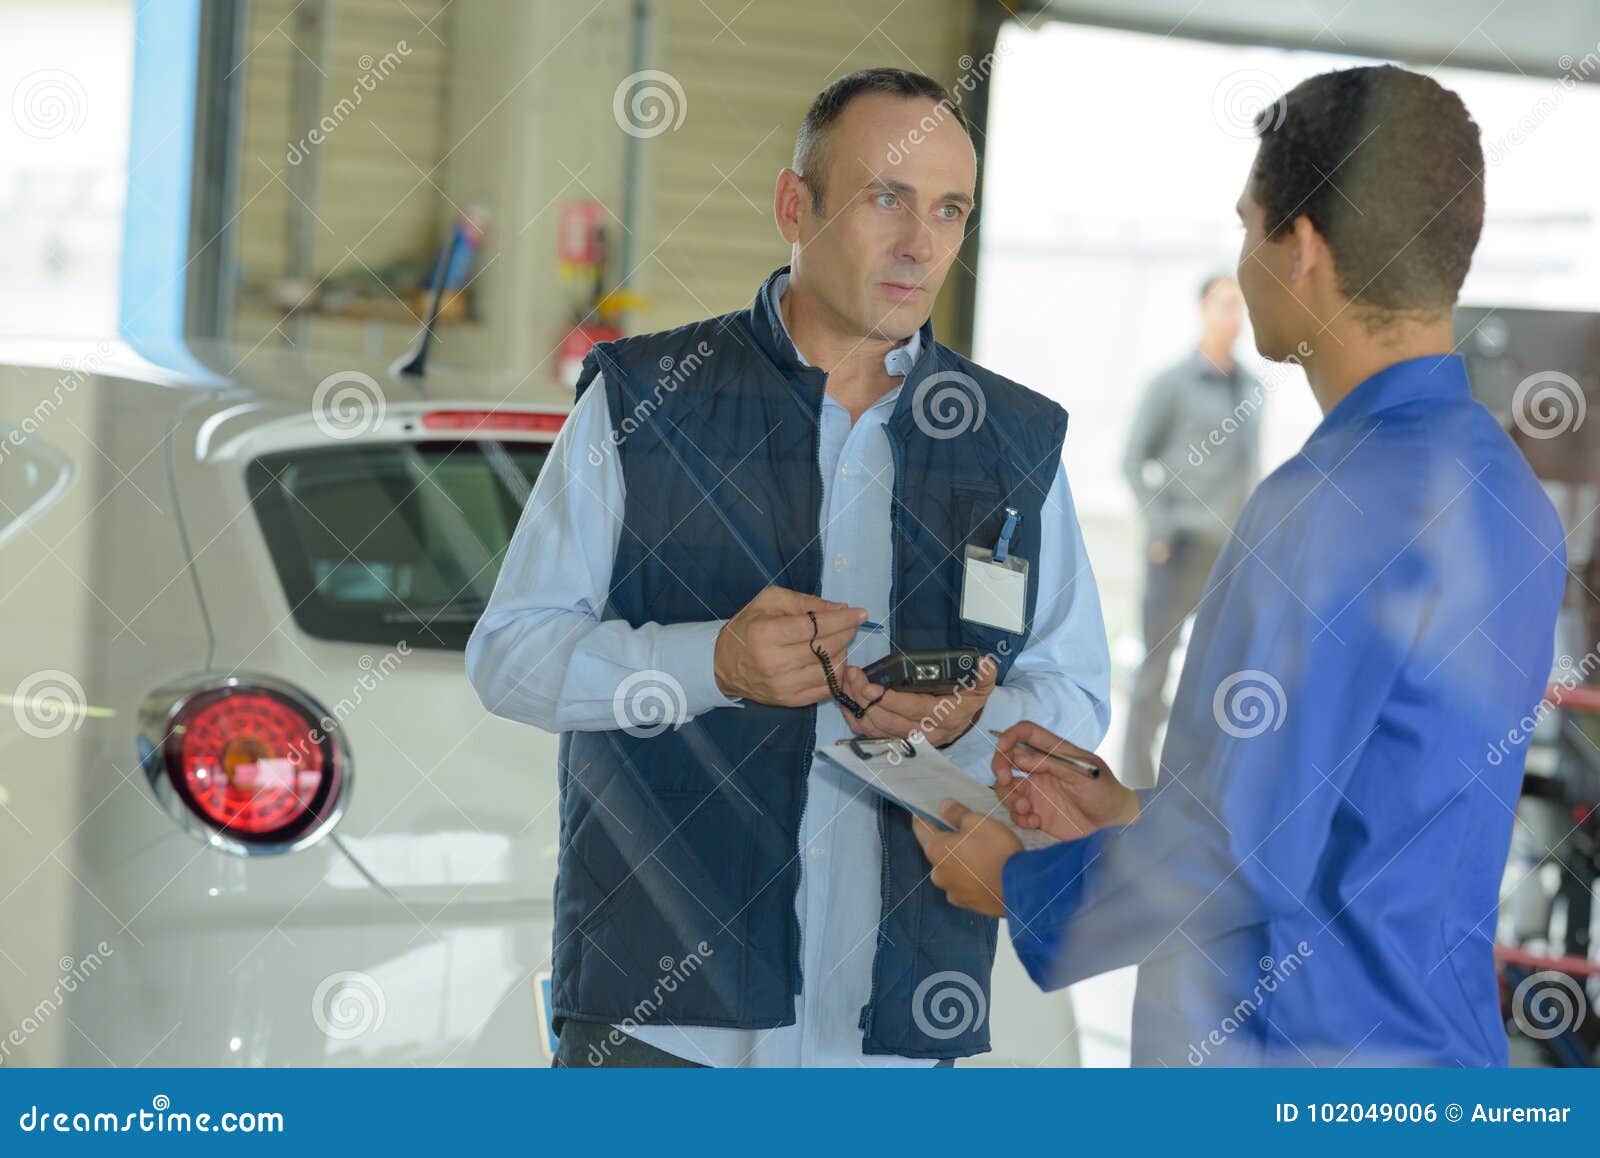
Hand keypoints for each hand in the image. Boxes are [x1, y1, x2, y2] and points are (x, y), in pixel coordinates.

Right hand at [713, 586, 865, 706]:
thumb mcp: (769, 602)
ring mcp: (783, 686)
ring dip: (842, 653)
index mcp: (766, 634)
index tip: (860, 613)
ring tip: (838, 642)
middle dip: (846, 634)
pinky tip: (833, 661)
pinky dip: (836, 674)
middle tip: (851, 625)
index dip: (842, 620)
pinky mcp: (788, 701)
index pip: (815, 627)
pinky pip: (825, 689)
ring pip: (829, 670)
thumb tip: (841, 609)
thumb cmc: (747, 627)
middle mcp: (774, 663)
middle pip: (826, 648)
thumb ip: (805, 602)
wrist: (722, 664)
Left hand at [837, 656, 995, 747]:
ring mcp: (909, 739)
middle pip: (888, 720)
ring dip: (856, 705)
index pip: (914, 710)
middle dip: (865, 698)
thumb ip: (983, 674)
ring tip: (848, 680)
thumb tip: (981, 664)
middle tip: (853, 676)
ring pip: (876, 728)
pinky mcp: (896, 740)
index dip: (891, 700)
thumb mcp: (981, 683)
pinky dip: (854, 717)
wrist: (964, 715)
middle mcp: (926, 733)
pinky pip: (870, 733)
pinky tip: (846, 698)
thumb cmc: (967, 696)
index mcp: (946, 717)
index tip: (872, 687)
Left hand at [912, 800, 1021, 917]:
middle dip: (948, 841)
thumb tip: (942, 806)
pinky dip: (972, 877)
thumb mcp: (977, 821)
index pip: (920, 828)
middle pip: (938, 851)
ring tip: (981, 854)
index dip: (923, 816)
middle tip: (966, 831)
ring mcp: (953, 892)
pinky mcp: (969, 905)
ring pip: (952, 870)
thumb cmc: (995, 849)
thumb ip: (956, 813)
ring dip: (960, 861)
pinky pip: (966, 885)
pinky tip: (986, 873)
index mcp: (935, 850)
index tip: (927, 808)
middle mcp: (938, 874)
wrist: (1021, 889)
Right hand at [991, 721, 1138, 841]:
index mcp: (1055, 752)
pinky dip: (1019, 817)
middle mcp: (1041, 769)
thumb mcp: (1083, 774)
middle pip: (1008, 759)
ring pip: (1007, 787)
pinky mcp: (1037, 813)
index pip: (1027, 733)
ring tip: (1027, 809)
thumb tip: (1018, 757)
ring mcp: (1038, 792)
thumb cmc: (1105, 793)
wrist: (1114, 825)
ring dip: (1009, 797)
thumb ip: (1052, 763)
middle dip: (1000, 767)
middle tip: (1005, 781)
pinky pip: (1015, 812)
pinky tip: (1035, 822)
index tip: (1003, 749)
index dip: (1011, 735)